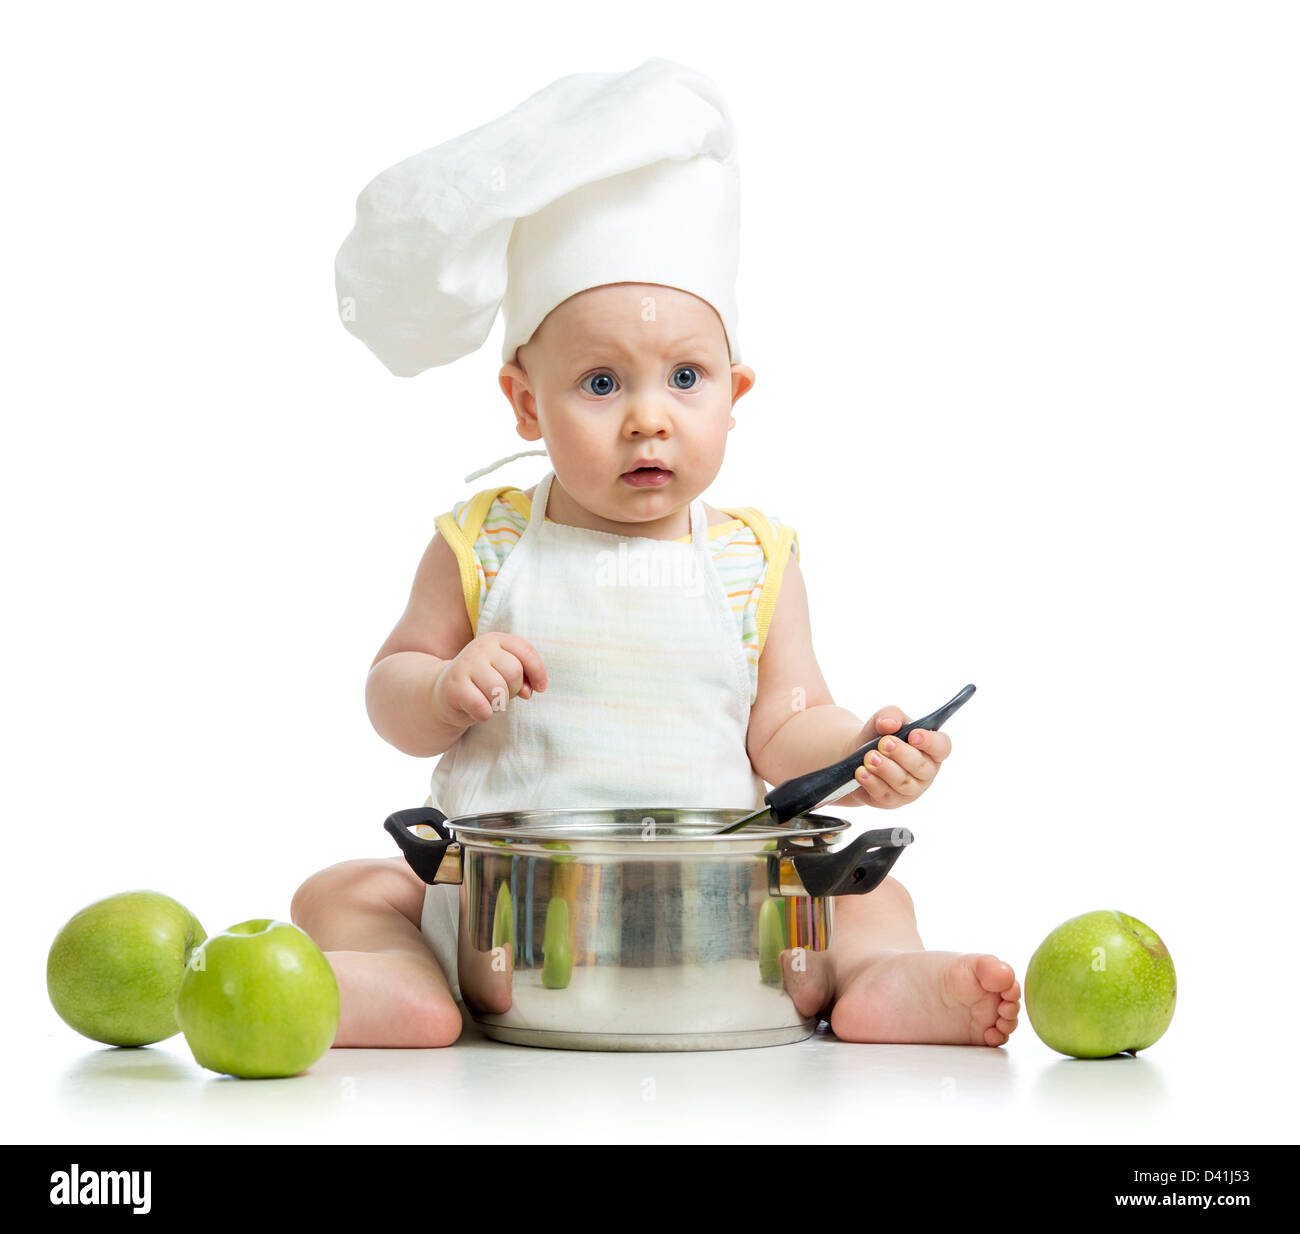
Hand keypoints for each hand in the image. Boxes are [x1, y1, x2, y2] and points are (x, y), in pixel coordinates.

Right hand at [433, 632, 547, 727]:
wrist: (445, 693)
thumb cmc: (483, 683)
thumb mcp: (505, 674)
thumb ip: (523, 677)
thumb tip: (528, 691)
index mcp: (496, 640)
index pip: (525, 650)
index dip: (538, 672)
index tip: (540, 688)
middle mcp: (480, 648)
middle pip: (514, 672)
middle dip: (514, 690)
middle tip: (502, 695)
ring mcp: (465, 665)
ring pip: (499, 689)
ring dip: (499, 703)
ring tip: (489, 701)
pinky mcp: (454, 686)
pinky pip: (482, 706)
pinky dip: (485, 714)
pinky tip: (477, 710)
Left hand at [843, 705, 951, 809]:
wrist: (858, 754)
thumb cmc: (880, 735)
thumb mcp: (885, 719)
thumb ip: (890, 715)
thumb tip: (890, 723)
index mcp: (931, 749)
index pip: (942, 747)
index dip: (930, 742)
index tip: (913, 735)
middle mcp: (925, 771)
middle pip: (920, 766)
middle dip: (901, 754)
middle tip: (884, 743)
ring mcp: (911, 789)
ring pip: (903, 783)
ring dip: (885, 769)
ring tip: (869, 757)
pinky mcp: (892, 801)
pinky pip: (885, 795)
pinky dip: (872, 783)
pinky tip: (862, 772)